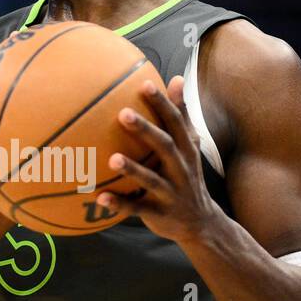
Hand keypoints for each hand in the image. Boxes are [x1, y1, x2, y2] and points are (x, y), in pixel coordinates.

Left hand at [96, 75, 222, 243]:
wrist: (201, 222)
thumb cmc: (187, 175)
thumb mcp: (190, 145)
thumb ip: (182, 115)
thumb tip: (178, 79)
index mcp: (186, 150)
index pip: (176, 122)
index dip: (162, 103)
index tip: (144, 84)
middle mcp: (182, 169)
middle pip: (165, 146)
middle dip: (146, 130)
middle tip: (122, 114)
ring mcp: (171, 193)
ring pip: (152, 180)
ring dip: (133, 170)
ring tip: (112, 159)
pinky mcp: (160, 214)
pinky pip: (138, 209)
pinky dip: (120, 205)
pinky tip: (100, 198)